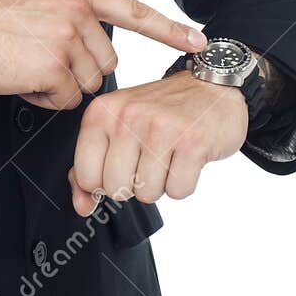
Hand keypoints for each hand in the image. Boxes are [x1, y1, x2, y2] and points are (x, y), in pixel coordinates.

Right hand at [0, 0, 206, 108]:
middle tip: (38, 58)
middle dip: (78, 71)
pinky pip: (64, 100)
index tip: (199, 40)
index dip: (169, 29)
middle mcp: (78, 9)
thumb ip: (72, 14)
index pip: (134, 10)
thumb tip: (97, 49)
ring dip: (58, 86)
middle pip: (106, 62)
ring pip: (87, 83)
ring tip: (24, 64)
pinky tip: (19, 77)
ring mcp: (67, 36)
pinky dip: (42, 98)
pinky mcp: (53, 65)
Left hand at [68, 69, 248, 214]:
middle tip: (150, 158)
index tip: (122, 163)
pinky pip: (178, 191)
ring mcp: (161, 128)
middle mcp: (128, 116)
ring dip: (161, 184)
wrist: (212, 88)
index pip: (86, 177)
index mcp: (101, 112)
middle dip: (134, 184)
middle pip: (116, 189)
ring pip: (147, 194)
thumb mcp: (116, 129)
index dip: (105, 181)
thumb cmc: (162, 111)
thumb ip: (90, 168)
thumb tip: (82, 207)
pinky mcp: (192, 142)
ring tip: (169, 156)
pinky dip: (184, 183)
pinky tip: (186, 159)